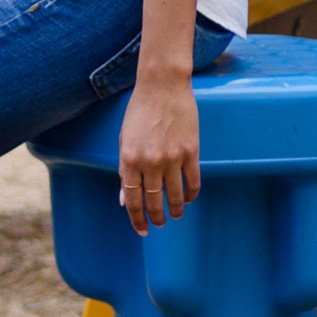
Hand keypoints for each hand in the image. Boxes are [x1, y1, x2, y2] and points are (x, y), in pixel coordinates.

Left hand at [118, 73, 200, 235]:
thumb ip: (125, 171)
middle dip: (156, 217)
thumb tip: (125, 199)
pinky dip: (191, 193)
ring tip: (175, 215)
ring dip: (175, 209)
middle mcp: (150, 163)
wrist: (162, 87)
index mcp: (129, 161)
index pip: (132, 200)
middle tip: (160, 224)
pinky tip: (189, 198)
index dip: (137, 219)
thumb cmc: (139, 112)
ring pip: (175, 195)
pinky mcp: (191, 151)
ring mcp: (172, 158)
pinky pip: (193, 180)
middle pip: (154, 201)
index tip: (142, 230)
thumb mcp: (123, 141)